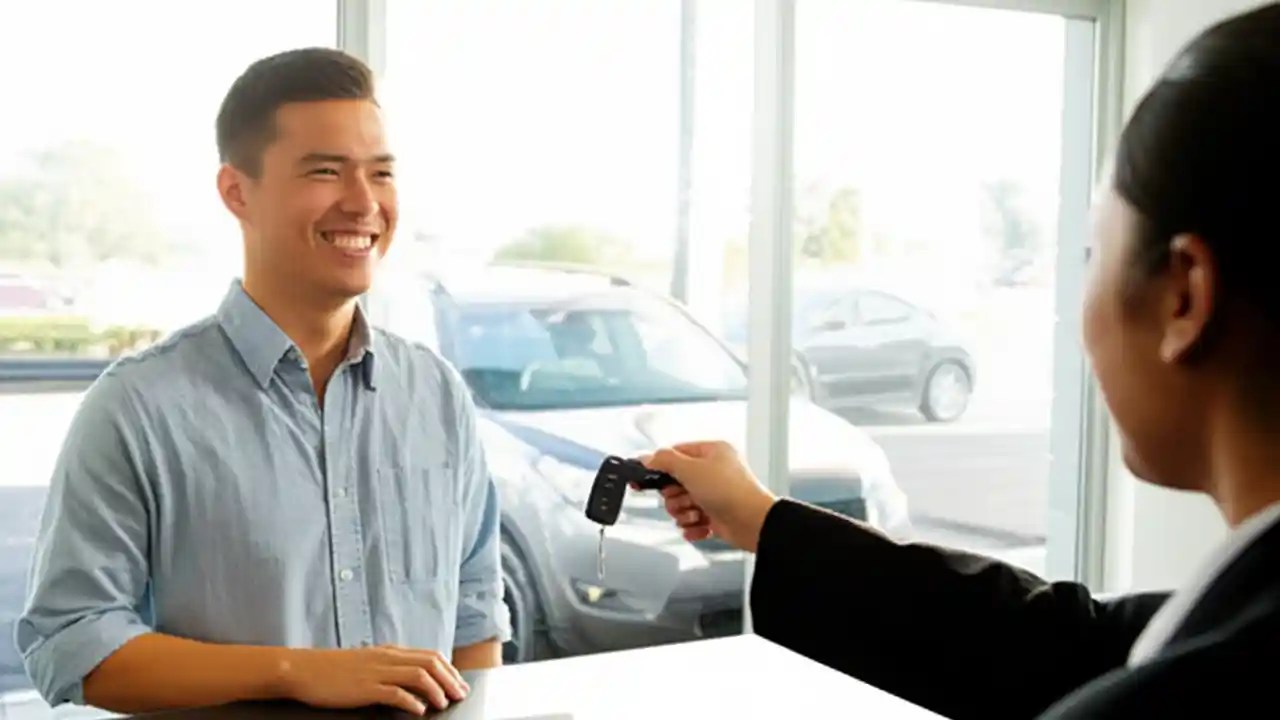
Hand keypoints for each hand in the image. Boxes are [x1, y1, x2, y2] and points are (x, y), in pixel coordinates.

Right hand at [280, 644, 468, 715]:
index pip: (429, 655)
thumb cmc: (332, 670)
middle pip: (430, 663)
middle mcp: (387, 658)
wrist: (302, 669)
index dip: (448, 670)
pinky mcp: (365, 687)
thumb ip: (388, 666)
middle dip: (450, 679)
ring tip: (444, 703)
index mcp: (389, 651)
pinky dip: (412, 701)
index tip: (459, 684)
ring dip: (436, 690)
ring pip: (419, 675)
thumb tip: (410, 679)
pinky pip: (396, 693)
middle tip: (460, 695)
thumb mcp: (366, 662)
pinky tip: (419, 711)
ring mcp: (376, 671)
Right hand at [640, 441, 778, 551]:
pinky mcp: (716, 515)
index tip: (648, 478)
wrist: (753, 523)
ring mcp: (716, 494)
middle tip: (684, 497)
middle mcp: (714, 471)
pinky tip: (701, 526)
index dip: (662, 466)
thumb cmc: (730, 491)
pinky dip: (693, 526)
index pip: (677, 453)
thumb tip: (647, 457)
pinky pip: (692, 521)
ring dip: (684, 512)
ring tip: (696, 513)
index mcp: (712, 452)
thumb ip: (665, 461)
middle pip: (676, 482)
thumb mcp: (691, 469)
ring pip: (682, 504)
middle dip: (675, 496)